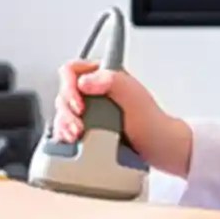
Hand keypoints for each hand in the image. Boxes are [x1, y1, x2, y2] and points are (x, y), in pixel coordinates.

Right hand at [51, 59, 192, 177]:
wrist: (157, 147)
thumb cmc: (151, 121)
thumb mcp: (134, 95)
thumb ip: (112, 81)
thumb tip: (85, 81)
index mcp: (104, 76)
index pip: (73, 71)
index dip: (69, 86)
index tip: (79, 105)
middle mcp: (94, 91)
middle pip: (63, 94)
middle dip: (66, 111)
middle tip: (78, 126)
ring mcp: (89, 111)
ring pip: (62, 113)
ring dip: (64, 125)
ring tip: (77, 136)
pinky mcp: (85, 129)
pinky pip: (65, 129)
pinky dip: (65, 135)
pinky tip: (73, 141)